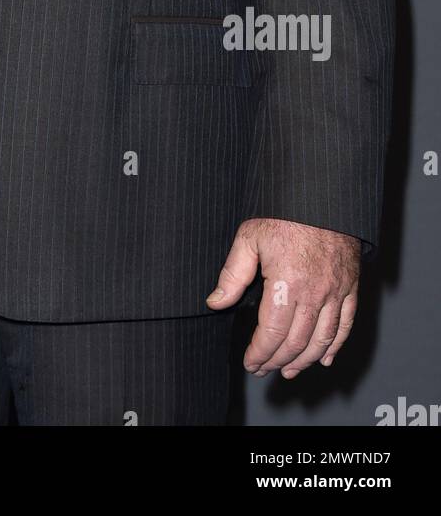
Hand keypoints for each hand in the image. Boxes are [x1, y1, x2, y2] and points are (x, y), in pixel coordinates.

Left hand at [205, 217, 360, 378]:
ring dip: (304, 361)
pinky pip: (345, 325)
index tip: (250, 362)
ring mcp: (336, 291)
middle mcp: (315, 293)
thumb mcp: (249, 237)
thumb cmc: (283, 213)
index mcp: (287, 282)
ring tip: (288, 371)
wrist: (321, 194)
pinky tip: (323, 358)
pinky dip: (334, 346)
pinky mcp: (350, 287)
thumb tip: (215, 302)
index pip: (272, 333)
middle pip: (296, 342)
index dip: (260, 353)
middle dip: (277, 361)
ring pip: (321, 340)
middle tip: (263, 369)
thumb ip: (233, 273)